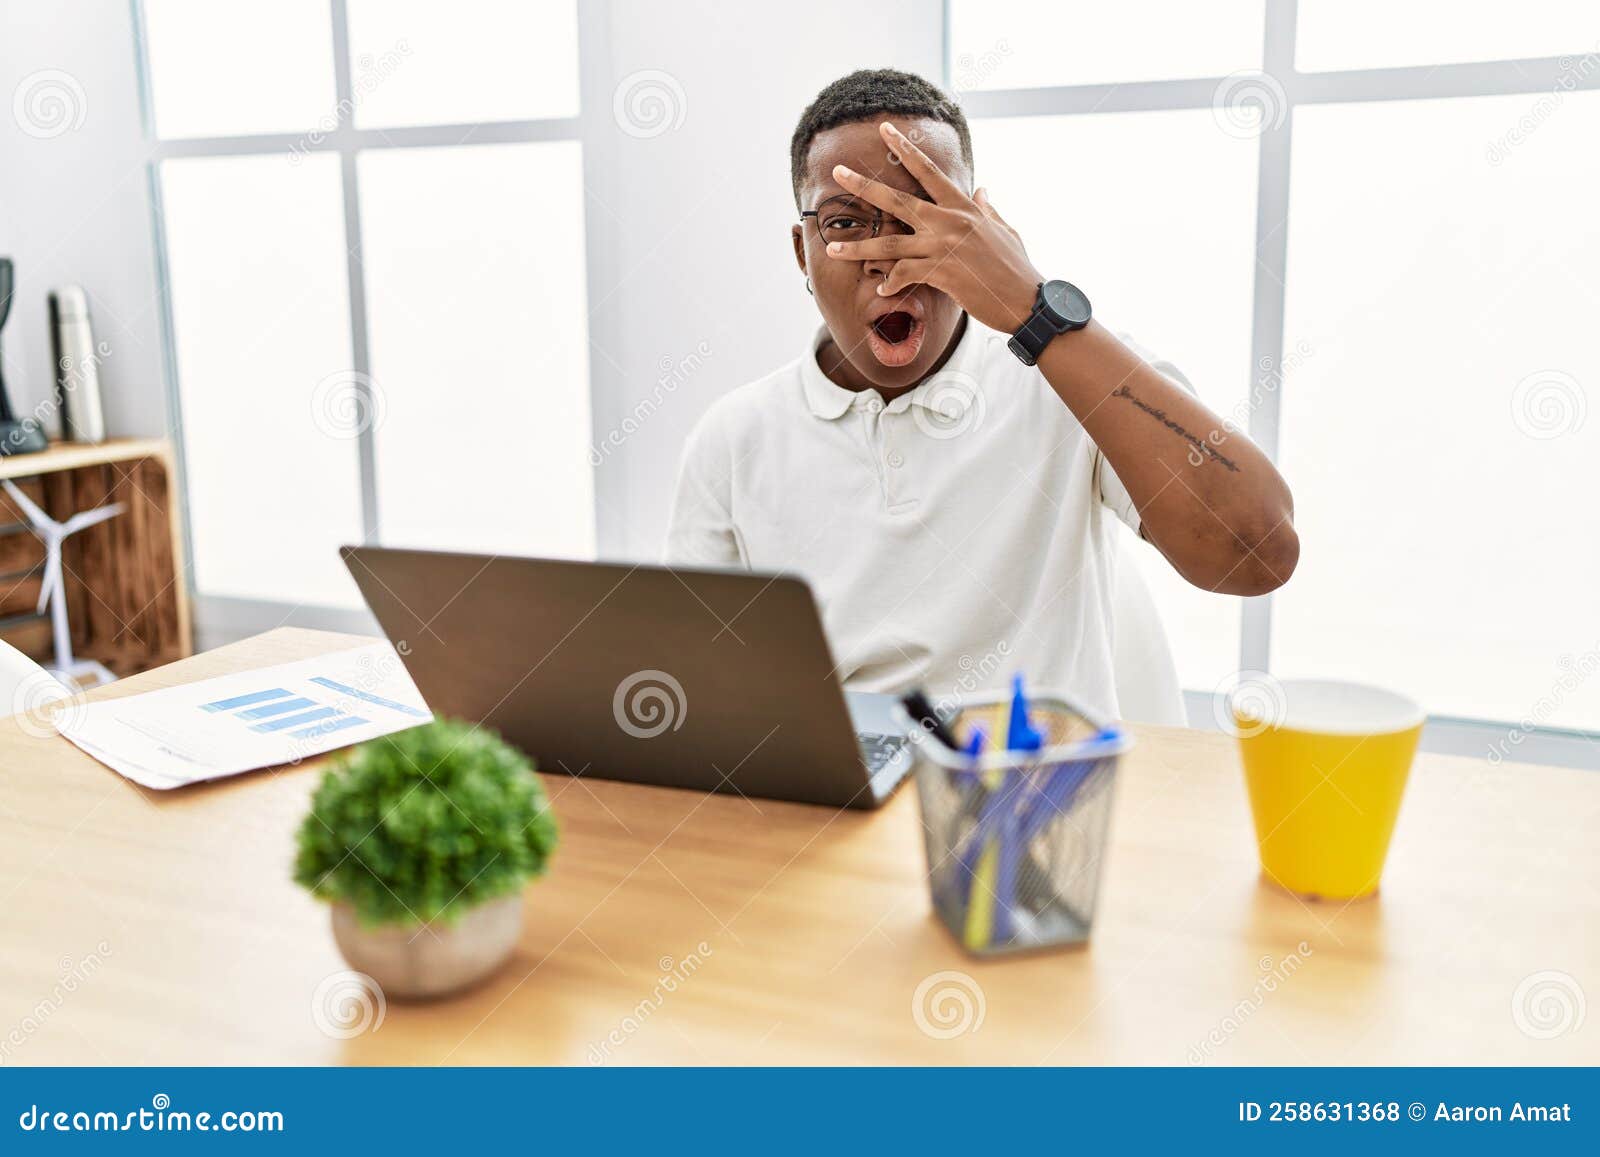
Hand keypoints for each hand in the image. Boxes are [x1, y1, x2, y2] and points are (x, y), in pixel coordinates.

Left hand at [826, 122, 1042, 333]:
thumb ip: (987, 208)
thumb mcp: (1004, 229)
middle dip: (864, 187)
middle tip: (837, 173)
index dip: (904, 149)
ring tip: (832, 246)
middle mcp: (950, 222)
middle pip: (897, 201)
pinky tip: (881, 289)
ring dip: (858, 247)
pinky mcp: (942, 274)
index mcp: (963, 207)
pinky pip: (905, 276)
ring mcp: (944, 247)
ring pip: (890, 245)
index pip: (928, 171)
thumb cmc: (1016, 267)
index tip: (884, 130)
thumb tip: (981, 190)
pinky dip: (890, 283)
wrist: (1028, 300)